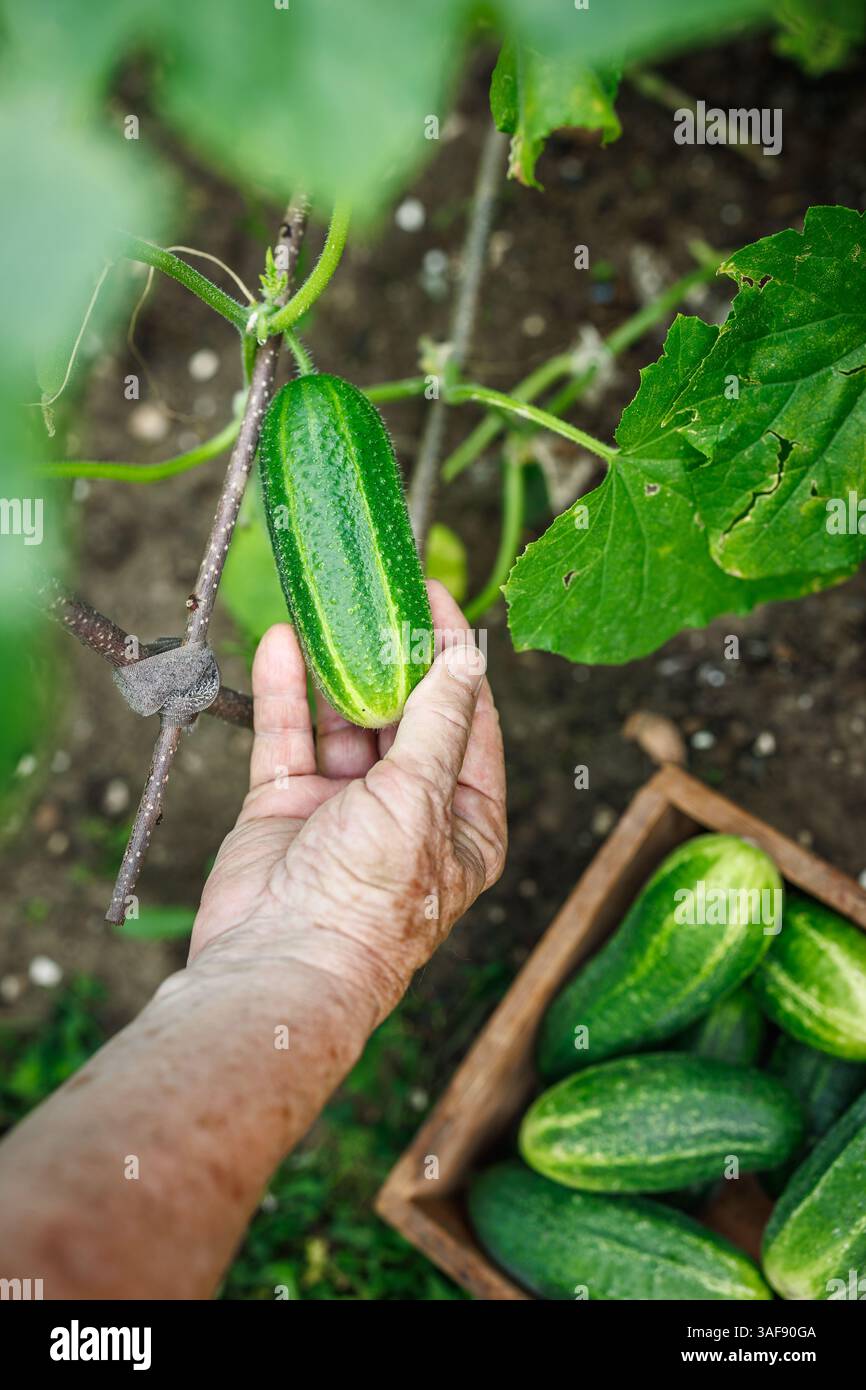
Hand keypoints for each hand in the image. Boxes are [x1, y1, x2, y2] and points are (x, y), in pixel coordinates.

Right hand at [190, 582, 505, 1019]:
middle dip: (395, 658)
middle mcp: (409, 812)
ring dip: (338, 669)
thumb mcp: (421, 800)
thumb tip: (463, 659)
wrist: (278, 967)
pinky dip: (286, 692)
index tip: (433, 596)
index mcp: (464, 823)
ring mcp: (345, 809)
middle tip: (380, 594)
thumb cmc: (367, 900)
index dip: (454, 656)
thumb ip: (438, 722)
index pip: (469, 720)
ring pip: (345, 722)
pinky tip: (284, 641)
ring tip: (332, 608)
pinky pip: (288, 739)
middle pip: (408, 716)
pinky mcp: (286, 809)